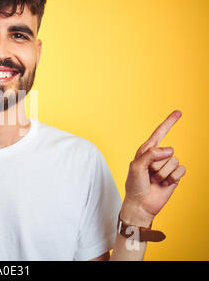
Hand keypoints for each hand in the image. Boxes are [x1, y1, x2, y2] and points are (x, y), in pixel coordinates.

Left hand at [123, 110, 185, 225]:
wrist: (141, 204)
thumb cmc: (135, 185)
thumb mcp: (136, 167)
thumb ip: (150, 154)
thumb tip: (170, 150)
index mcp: (146, 150)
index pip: (159, 133)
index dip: (169, 122)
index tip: (179, 112)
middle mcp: (157, 156)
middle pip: (167, 151)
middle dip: (157, 165)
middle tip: (148, 175)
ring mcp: (166, 166)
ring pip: (173, 161)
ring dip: (163, 173)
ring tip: (154, 180)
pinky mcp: (175, 176)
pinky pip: (180, 170)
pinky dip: (171, 178)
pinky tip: (163, 184)